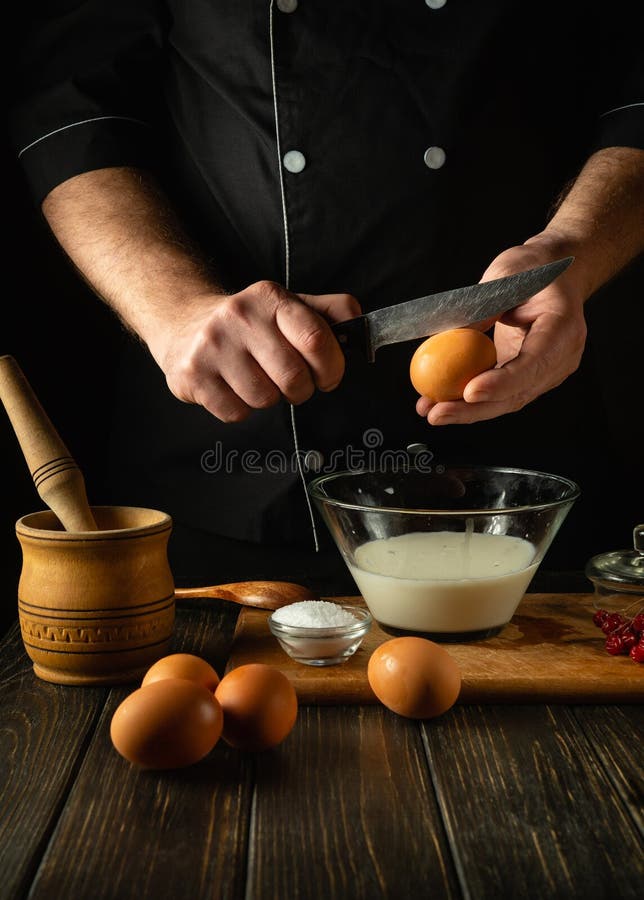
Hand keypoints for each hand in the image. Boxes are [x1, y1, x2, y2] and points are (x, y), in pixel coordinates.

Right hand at [152, 280, 359, 421]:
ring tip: (257, 380)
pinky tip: (233, 388)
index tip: (327, 376)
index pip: (316, 340)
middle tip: (291, 383)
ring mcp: (213, 346)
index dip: (331, 368)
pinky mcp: (193, 375)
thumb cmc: (251, 324)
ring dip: (268, 399)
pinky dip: (241, 409)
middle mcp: (239, 317)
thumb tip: (359, 326)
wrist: (186, 326)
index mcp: (271, 299)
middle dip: (300, 390)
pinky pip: (237, 413)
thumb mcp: (290, 306)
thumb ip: (330, 312)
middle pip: (294, 379)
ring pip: (265, 399)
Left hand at [416, 240, 587, 424]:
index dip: (502, 382)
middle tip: (438, 413)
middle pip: (518, 393)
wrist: (553, 277)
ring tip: (431, 411)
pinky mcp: (530, 379)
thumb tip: (445, 339)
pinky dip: (470, 402)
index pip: (534, 363)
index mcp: (563, 327)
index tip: (470, 392)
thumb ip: (481, 310)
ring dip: (466, 411)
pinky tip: (440, 403)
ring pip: (507, 401)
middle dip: (474, 409)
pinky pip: (500, 395)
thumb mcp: (504, 277)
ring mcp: (547, 372)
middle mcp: (561, 357)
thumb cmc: (531, 269)